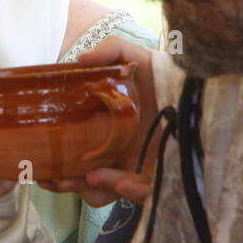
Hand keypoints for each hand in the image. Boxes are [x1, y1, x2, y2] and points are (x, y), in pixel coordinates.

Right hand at [37, 36, 157, 206]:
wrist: (202, 92)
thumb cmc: (165, 78)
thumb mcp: (137, 59)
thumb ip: (110, 50)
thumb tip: (78, 60)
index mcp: (105, 131)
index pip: (74, 154)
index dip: (57, 164)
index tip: (41, 165)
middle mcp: (117, 151)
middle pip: (84, 178)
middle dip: (66, 182)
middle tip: (51, 179)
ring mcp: (137, 165)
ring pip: (105, 191)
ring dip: (88, 189)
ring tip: (79, 181)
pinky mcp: (159, 176)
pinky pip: (139, 192)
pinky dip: (124, 189)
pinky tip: (116, 181)